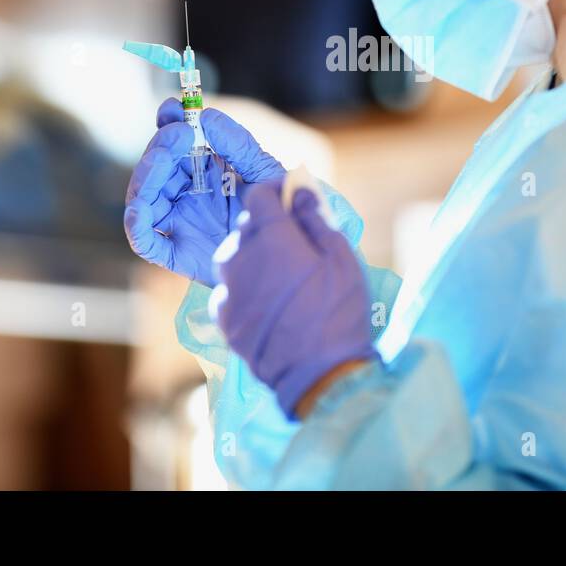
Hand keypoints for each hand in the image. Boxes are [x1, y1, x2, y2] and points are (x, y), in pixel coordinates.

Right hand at [124, 100, 283, 285]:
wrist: (287, 258)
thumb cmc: (279, 211)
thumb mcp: (265, 172)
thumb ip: (238, 144)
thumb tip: (206, 117)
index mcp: (206, 169)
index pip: (177, 141)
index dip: (169, 122)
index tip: (171, 109)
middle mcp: (188, 192)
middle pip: (156, 166)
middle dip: (160, 145)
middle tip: (178, 134)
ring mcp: (179, 220)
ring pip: (144, 197)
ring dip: (144, 177)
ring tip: (161, 160)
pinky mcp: (177, 251)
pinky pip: (146, 240)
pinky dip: (136, 225)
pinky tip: (140, 209)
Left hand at [212, 183, 375, 417]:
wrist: (318, 376)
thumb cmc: (337, 311)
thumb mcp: (341, 258)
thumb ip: (315, 220)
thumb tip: (300, 192)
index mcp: (270, 238)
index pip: (258, 195)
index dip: (275, 189)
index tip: (293, 195)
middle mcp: (240, 259)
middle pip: (245, 225)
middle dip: (268, 223)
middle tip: (296, 237)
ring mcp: (227, 291)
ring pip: (233, 257)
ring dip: (253, 253)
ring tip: (281, 270)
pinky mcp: (223, 320)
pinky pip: (228, 288)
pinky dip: (244, 285)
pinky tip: (267, 298)